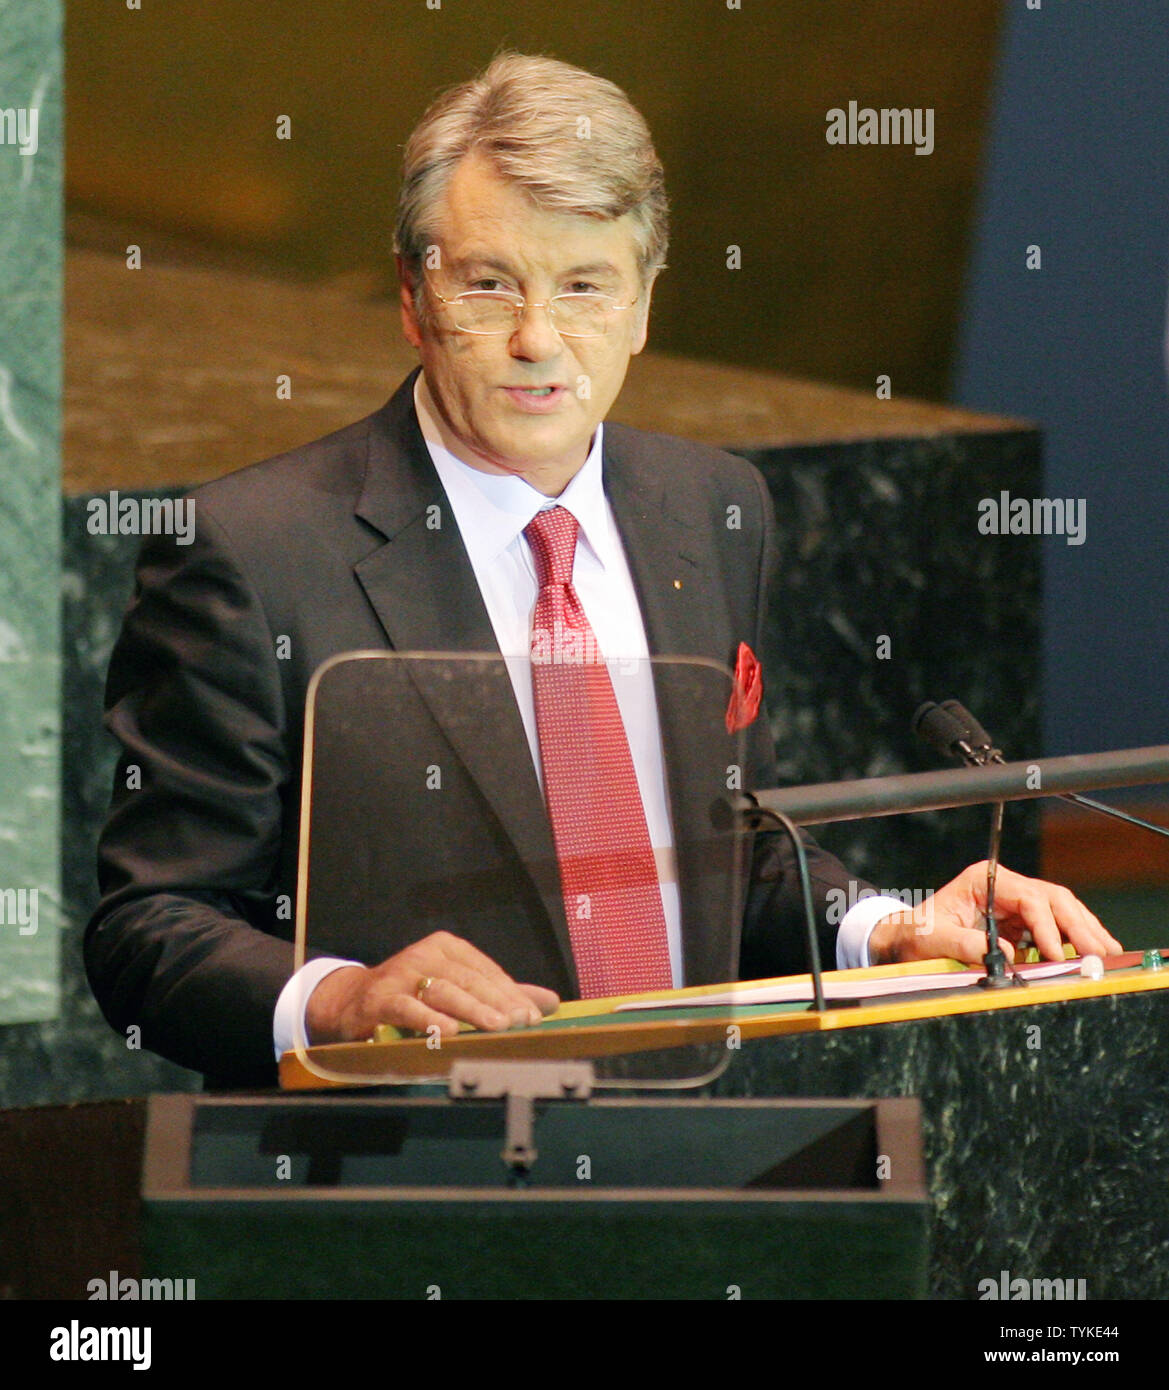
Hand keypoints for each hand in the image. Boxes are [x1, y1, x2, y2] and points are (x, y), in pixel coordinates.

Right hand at [304, 931, 560, 1043]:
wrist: (351, 1003)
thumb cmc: (412, 996)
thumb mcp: (455, 989)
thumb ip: (499, 995)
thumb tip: (549, 1002)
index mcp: (447, 947)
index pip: (486, 970)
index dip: (511, 993)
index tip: (533, 1015)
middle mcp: (425, 954)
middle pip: (469, 979)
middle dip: (498, 1003)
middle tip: (520, 1022)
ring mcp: (402, 973)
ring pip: (444, 991)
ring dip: (471, 1010)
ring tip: (496, 1026)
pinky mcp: (381, 997)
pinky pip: (408, 1008)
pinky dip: (428, 1020)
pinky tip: (447, 1032)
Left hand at [868, 861, 1121, 966]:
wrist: (905, 939)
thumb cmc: (916, 934)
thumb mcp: (933, 939)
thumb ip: (965, 944)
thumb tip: (1005, 953)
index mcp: (984, 879)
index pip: (1028, 897)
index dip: (1046, 925)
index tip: (1057, 953)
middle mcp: (1003, 886)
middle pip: (1052, 899)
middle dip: (1078, 926)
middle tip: (1099, 953)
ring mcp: (1012, 902)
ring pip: (1059, 911)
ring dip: (1082, 931)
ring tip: (1105, 953)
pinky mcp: (1017, 922)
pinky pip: (1051, 928)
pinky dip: (1070, 941)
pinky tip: (1087, 955)